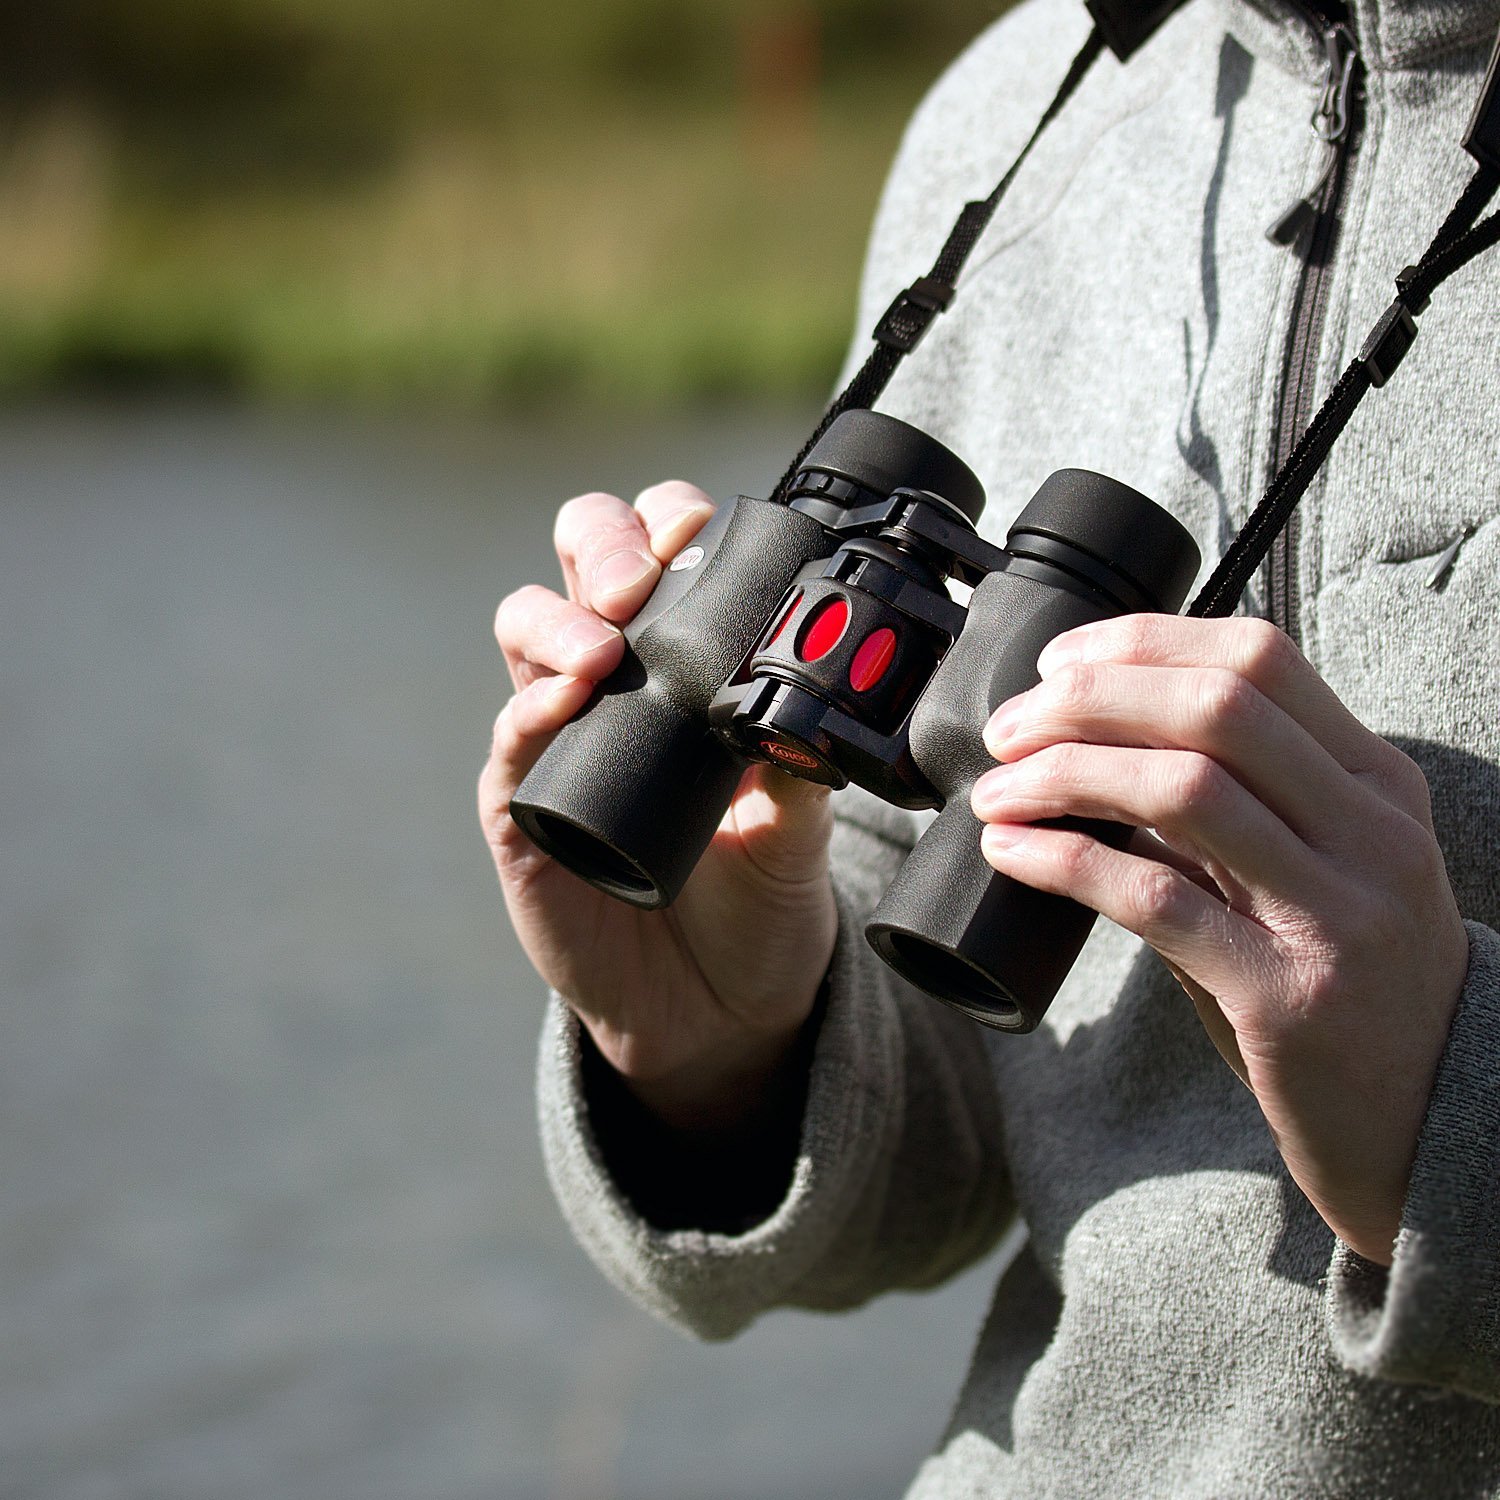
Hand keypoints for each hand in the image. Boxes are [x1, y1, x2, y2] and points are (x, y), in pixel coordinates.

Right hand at [479, 482, 836, 1135]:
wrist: (722, 1009)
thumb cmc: (762, 901)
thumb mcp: (799, 828)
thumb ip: (800, 763)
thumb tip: (819, 692)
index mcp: (686, 662)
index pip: (665, 554)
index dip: (671, 524)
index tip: (701, 533)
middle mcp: (614, 680)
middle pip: (581, 566)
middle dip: (603, 547)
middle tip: (635, 583)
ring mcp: (559, 736)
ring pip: (527, 632)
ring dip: (558, 623)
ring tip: (602, 648)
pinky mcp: (521, 807)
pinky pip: (511, 741)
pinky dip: (530, 711)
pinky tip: (561, 702)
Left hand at [969, 614, 1468, 1263]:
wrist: (1431, 1112)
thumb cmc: (1345, 973)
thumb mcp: (1311, 864)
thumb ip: (1224, 801)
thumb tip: (1084, 738)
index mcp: (1375, 781)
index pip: (1256, 658)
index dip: (1140, 644)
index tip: (1057, 664)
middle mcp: (1370, 832)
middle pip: (1213, 708)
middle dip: (1087, 701)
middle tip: (1008, 729)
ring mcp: (1336, 914)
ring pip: (1182, 790)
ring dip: (1062, 776)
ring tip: (996, 791)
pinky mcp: (1287, 996)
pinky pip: (1156, 902)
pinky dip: (1063, 860)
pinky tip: (1010, 851)